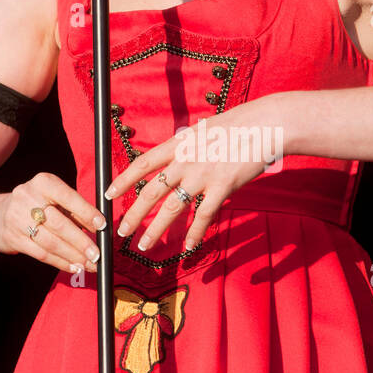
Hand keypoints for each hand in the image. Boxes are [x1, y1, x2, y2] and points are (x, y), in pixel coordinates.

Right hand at [0, 173, 106, 274]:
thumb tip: (99, 228)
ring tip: (89, 264)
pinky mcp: (13, 238)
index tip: (102, 226)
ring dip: (73, 256)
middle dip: (81, 242)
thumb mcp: (53, 199)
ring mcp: (17, 219)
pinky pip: (42, 254)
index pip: (68, 197)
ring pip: (51, 242)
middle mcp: (27, 198)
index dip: (87, 213)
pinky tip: (74, 266)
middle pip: (59, 224)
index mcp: (43, 182)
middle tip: (97, 254)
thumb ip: (74, 210)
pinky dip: (61, 262)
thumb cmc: (36, 206)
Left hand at [104, 99, 283, 252]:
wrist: (266, 125)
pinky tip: (188, 247)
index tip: (107, 194)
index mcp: (179, 143)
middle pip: (151, 191)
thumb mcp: (204, 131)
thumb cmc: (238, 125)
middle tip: (120, 232)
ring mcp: (203, 174)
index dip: (123, 180)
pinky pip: (204, 216)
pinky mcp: (223, 187)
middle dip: (133, 214)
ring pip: (171, 208)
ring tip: (144, 246)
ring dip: (156, 230)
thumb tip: (177, 157)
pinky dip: (195, 234)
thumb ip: (188, 146)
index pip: (142, 164)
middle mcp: (185, 160)